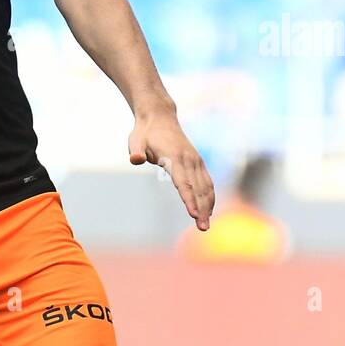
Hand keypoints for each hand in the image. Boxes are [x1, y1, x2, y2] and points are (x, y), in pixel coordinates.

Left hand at [129, 112, 214, 230]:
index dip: (189, 200)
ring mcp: (196, 160)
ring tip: (205, 225)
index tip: (193, 215)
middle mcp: (189, 160)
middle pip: (198, 189)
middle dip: (201, 209)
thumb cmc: (145, 132)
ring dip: (208, 206)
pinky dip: (209, 197)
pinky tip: (208, 210)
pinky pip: (207, 182)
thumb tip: (135, 159)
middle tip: (202, 228)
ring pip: (206, 187)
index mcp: (174, 157)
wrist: (160, 116)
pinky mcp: (197, 162)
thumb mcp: (135, 140)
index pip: (183, 183)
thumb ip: (135, 151)